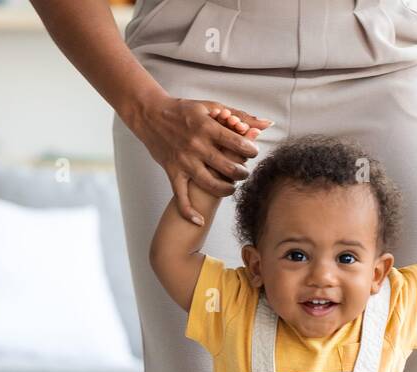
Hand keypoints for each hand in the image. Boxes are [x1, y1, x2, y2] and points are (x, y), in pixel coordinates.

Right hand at [129, 95, 272, 224]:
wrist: (149, 114)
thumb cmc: (183, 110)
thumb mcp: (211, 107)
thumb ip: (240, 116)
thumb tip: (267, 124)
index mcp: (207, 127)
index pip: (237, 144)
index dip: (251, 151)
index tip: (253, 153)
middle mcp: (196, 146)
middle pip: (228, 167)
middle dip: (242, 173)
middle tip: (244, 172)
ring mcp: (184, 161)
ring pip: (211, 185)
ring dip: (227, 190)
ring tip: (232, 186)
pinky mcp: (173, 172)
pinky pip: (181, 197)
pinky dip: (189, 211)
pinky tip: (200, 221)